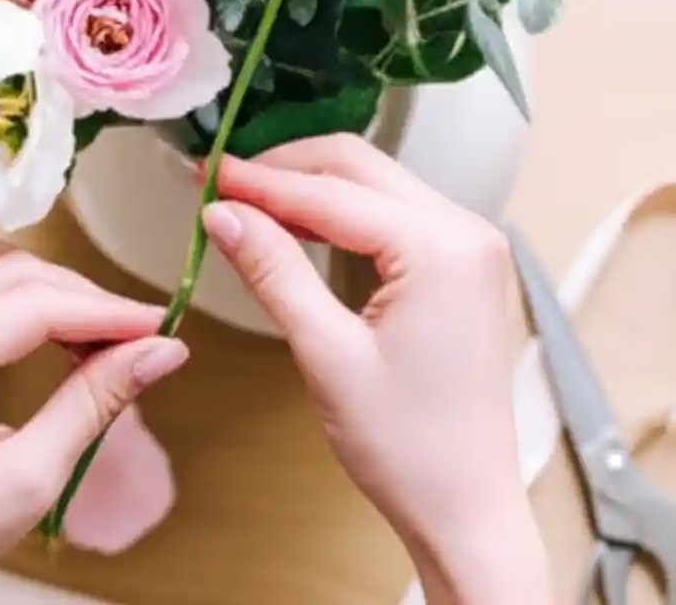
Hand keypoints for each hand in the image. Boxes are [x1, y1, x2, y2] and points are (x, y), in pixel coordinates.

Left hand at [0, 239, 188, 604]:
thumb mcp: (27, 480)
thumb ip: (92, 403)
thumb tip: (159, 352)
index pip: (32, 308)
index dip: (105, 312)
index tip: (158, 326)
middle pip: (10, 276)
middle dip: (85, 299)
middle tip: (138, 335)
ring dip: (45, 286)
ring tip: (90, 328)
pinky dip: (2, 287)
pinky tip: (34, 316)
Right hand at [203, 135, 547, 604]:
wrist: (465, 507)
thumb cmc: (406, 446)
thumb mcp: (326, 353)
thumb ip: (273, 271)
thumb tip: (222, 214)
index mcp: (443, 247)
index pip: (331, 191)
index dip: (259, 182)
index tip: (204, 176)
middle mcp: (468, 232)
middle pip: (360, 168)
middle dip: (285, 171)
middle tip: (219, 185)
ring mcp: (471, 249)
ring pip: (376, 186)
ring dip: (311, 189)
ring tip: (246, 205)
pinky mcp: (462, 270)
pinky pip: (394, 218)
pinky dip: (341, 216)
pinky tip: (296, 228)